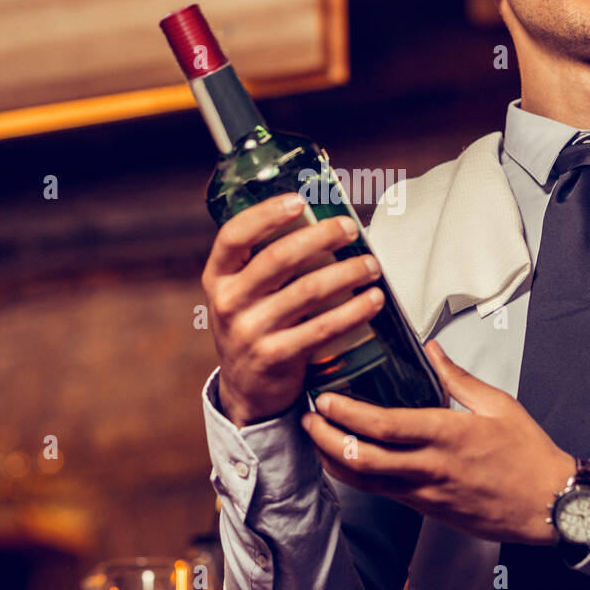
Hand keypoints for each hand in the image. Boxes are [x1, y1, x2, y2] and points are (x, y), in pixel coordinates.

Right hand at [200, 193, 386, 427]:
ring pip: (306, 292)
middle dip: (321, 238)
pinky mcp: (274, 357)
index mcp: (217, 276)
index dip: (265, 214)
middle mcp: (227, 301)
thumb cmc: (255, 323)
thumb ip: (266, 262)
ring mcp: (249, 331)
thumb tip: (322, 219)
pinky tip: (373, 300)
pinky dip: (352, 312)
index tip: (299, 200)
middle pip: (278, 259)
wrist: (246, 389)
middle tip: (350, 228)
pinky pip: (320, 329)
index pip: (234, 236)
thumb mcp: (244, 292)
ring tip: (371, 265)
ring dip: (346, 273)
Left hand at [301, 340, 577, 544]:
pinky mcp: (428, 509)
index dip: (347, 414)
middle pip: (363, 459)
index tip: (325, 400)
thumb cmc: (528, 455)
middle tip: (308, 421)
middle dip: (327, 440)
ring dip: (335, 461)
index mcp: (448, 434)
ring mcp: (427, 493)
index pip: (385, 426)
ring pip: (366, 482)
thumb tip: (433, 349)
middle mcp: (431, 467)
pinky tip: (347, 462)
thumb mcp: (498, 405)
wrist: (549, 505)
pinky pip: (383, 494)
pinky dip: (357, 477)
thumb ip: (458, 377)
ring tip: (317, 440)